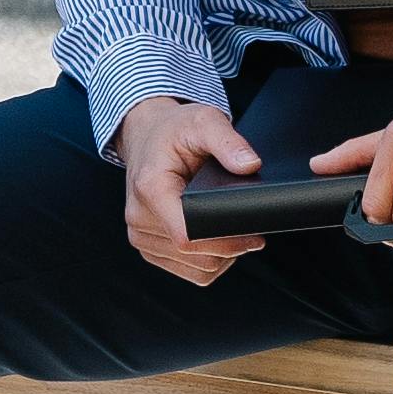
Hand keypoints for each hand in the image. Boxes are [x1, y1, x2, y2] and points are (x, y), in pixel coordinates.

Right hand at [118, 92, 266, 282]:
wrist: (147, 136)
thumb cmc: (174, 130)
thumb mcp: (204, 121)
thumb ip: (228, 142)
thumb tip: (250, 165)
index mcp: (150, 188)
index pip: (187, 235)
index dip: (226, 240)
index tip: (253, 233)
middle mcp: (138, 217)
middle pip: (196, 256)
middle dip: (232, 247)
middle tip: (251, 227)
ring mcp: (140, 236)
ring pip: (196, 269)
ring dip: (222, 256)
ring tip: (231, 228)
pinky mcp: (148, 248)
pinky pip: (189, 272)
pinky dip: (210, 262)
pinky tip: (217, 238)